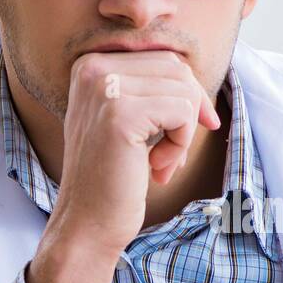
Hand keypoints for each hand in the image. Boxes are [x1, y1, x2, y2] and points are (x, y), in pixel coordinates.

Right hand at [26, 49, 219, 282]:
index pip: (164, 60)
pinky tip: (158, 168)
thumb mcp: (127, 120)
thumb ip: (151, 91)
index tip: (184, 131)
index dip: (187, 95)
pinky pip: (182, 113)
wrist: (88, 222)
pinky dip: (181, 145)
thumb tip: (194, 78)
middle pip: (177, 70)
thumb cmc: (113, 176)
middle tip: (174, 153)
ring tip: (162, 163)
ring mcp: (104, 89)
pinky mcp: (120, 114)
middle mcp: (93, 69)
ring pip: (184, 91)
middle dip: (189, 112)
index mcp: (91, 65)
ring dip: (184, 133)